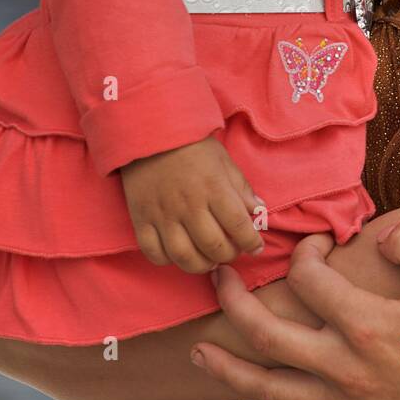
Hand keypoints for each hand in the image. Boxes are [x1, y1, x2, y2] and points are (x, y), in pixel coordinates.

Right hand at [119, 138, 266, 273]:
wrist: (152, 134)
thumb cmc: (193, 147)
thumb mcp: (224, 162)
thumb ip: (242, 189)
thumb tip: (259, 212)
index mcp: (214, 188)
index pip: (239, 226)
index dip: (252, 242)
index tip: (256, 247)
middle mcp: (189, 205)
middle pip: (214, 246)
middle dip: (229, 255)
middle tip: (232, 251)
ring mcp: (163, 214)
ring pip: (184, 256)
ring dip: (201, 265)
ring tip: (209, 259)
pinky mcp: (141, 219)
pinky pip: (153, 252)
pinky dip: (168, 260)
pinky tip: (179, 253)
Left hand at [190, 186, 399, 399]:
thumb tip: (386, 232)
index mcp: (369, 325)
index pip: (310, 280)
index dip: (304, 253)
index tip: (312, 244)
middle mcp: (348, 369)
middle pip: (268, 337)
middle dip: (234, 304)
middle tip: (217, 279)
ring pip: (270, 388)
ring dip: (229, 368)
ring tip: (200, 353)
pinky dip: (274, 398)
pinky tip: (265, 385)